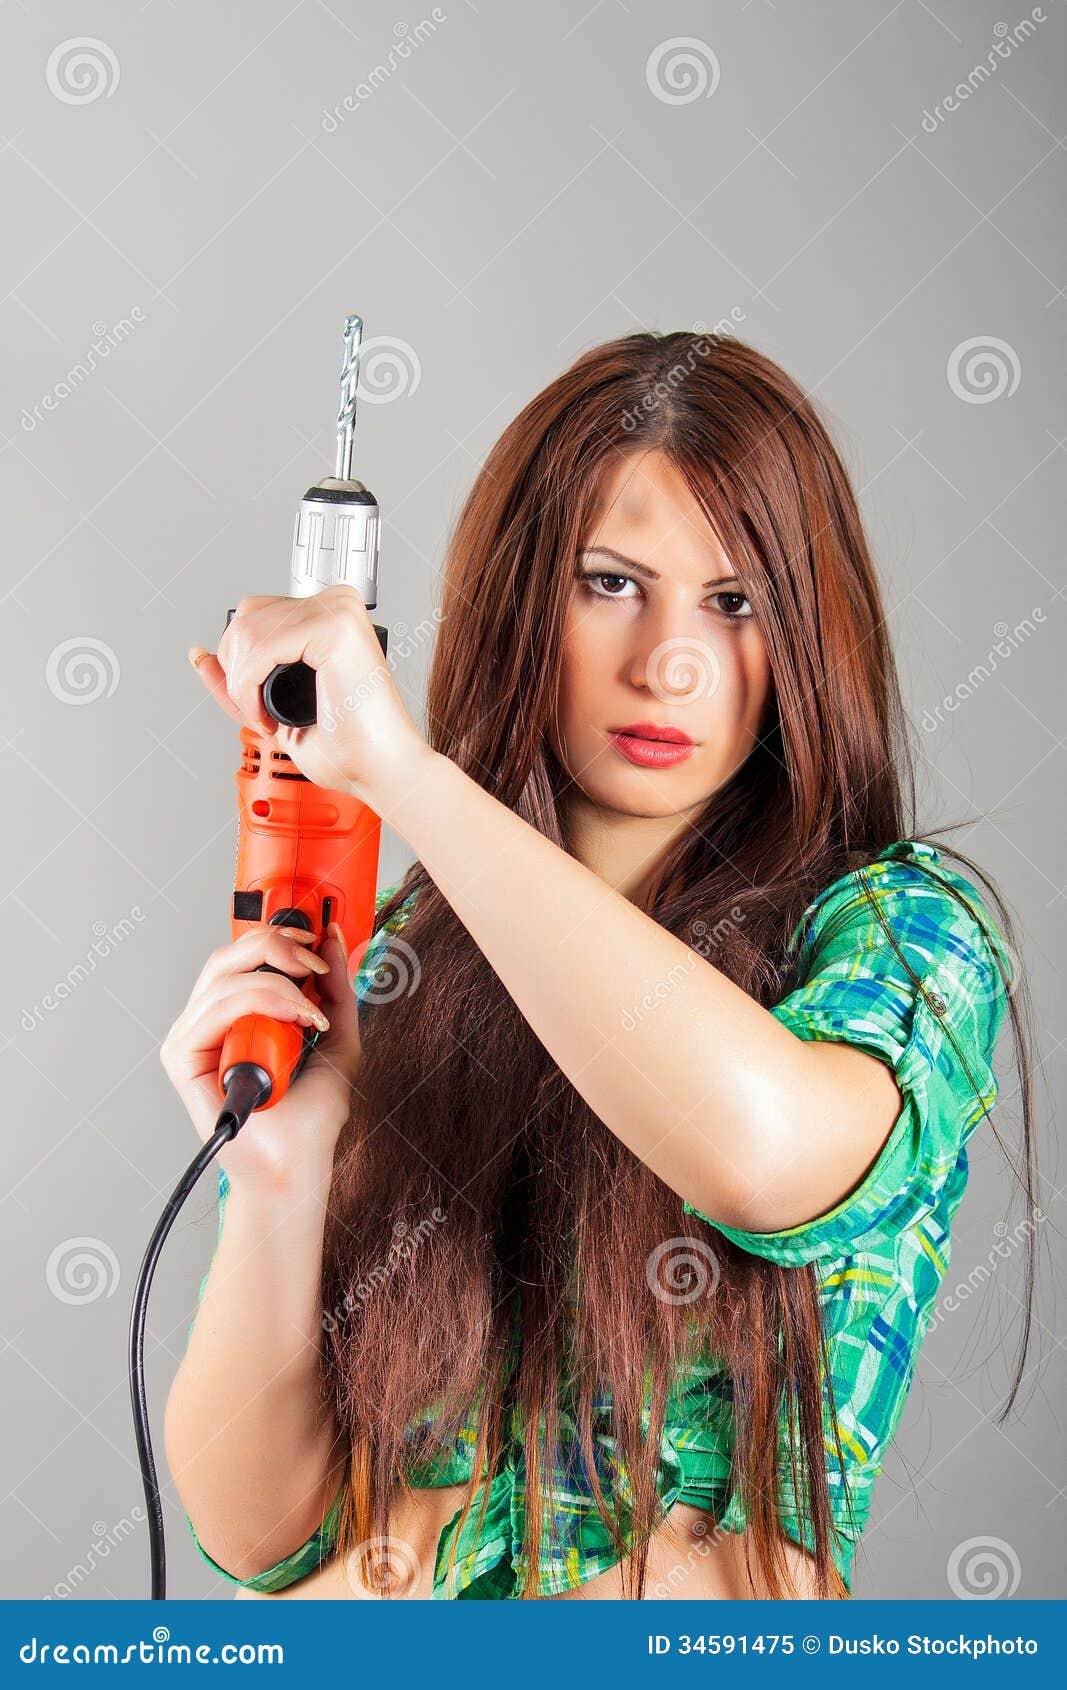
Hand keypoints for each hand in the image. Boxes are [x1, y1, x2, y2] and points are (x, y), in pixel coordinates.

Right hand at [160, 920, 368, 1192]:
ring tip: (312, 1015)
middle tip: (314, 963)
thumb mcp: (337, 1037)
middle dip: (278, 946)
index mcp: (239, 1013)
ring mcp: (193, 1037)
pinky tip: (293, 1024)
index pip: (245, 953)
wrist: (298, 1167)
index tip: (317, 939)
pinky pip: (216, 1008)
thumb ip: (335, 987)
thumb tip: (334, 938)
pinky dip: (259, 1004)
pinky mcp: (183, 1057)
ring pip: (225, 977)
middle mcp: (210, 1021)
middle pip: (229, 954)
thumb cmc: (310, 1116)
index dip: (279, 934)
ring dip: (280, 985)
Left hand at [188, 584, 429, 811]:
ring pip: (248, 631)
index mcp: (331, 616)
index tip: (253, 705)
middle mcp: (337, 604)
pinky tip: (271, 716)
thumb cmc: (348, 748)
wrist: (379, 771)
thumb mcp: (275, 706)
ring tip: (267, 718)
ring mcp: (338, 610)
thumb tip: (199, 652)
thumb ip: (240, 678)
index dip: (239, 662)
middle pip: (247, 615)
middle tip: (260, 715)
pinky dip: (250, 687)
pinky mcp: (336, 627)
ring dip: (241, 686)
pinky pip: (261, 646)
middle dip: (236, 673)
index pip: (256, 614)